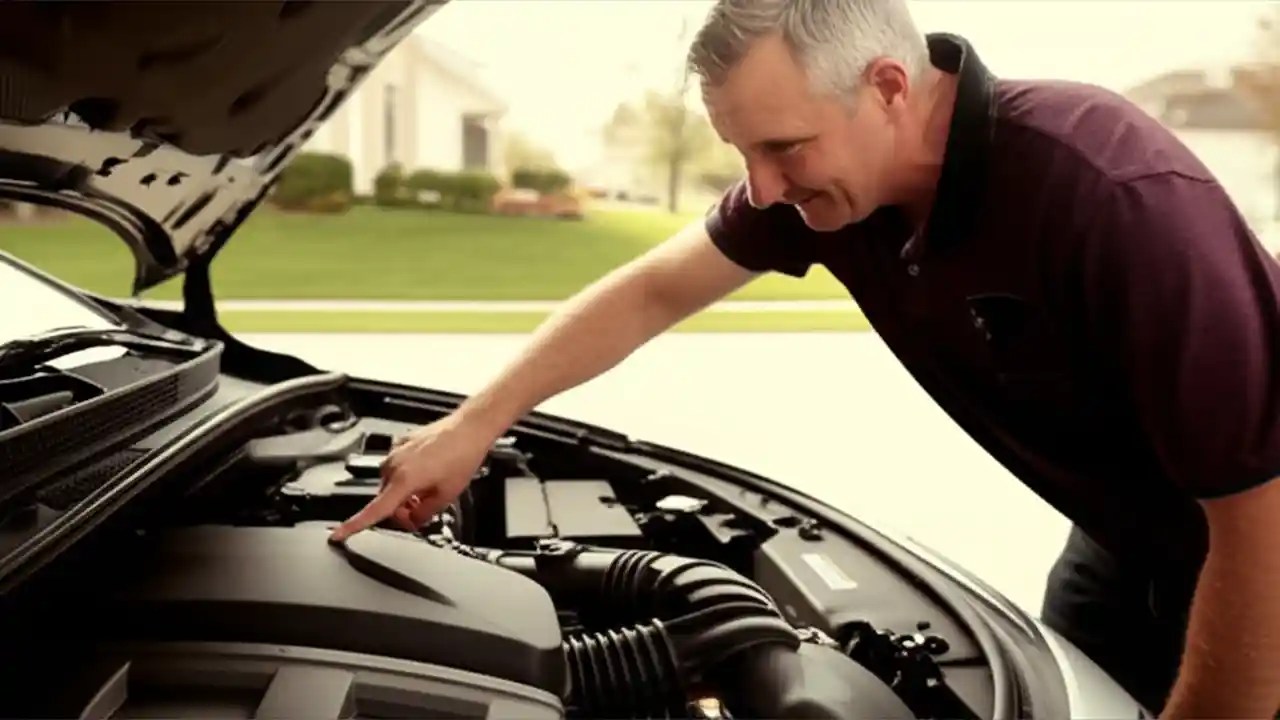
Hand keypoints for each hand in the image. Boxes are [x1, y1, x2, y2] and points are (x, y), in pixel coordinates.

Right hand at [328, 413, 496, 541]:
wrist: (469, 427)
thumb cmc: (463, 456)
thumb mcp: (447, 495)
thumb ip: (424, 513)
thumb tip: (414, 519)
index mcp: (404, 480)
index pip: (374, 510)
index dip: (354, 525)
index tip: (337, 534)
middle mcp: (394, 464)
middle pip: (386, 499)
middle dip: (402, 509)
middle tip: (423, 512)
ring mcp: (396, 451)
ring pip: (391, 483)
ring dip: (405, 491)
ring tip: (431, 488)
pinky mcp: (401, 441)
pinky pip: (398, 466)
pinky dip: (408, 474)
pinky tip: (429, 471)